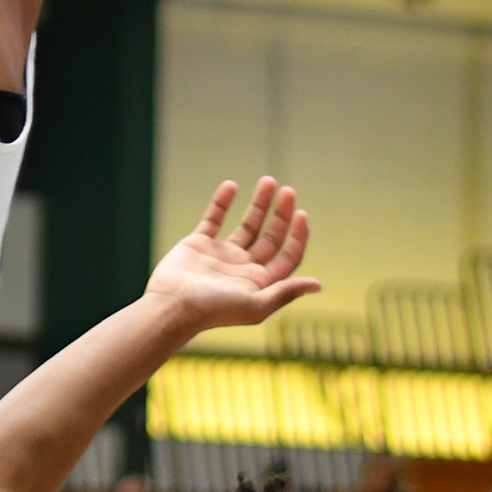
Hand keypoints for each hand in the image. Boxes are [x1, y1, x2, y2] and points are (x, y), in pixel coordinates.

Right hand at [143, 178, 320, 333]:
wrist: (172, 305)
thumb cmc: (215, 310)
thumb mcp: (256, 305)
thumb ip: (286, 292)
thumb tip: (319, 285)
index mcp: (260, 282)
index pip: (288, 255)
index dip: (298, 235)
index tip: (301, 214)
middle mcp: (243, 267)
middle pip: (270, 236)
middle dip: (281, 214)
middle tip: (288, 191)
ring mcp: (221, 254)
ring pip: (247, 225)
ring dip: (259, 204)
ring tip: (269, 181)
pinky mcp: (198, 244)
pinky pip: (213, 219)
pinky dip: (222, 202)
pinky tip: (231, 185)